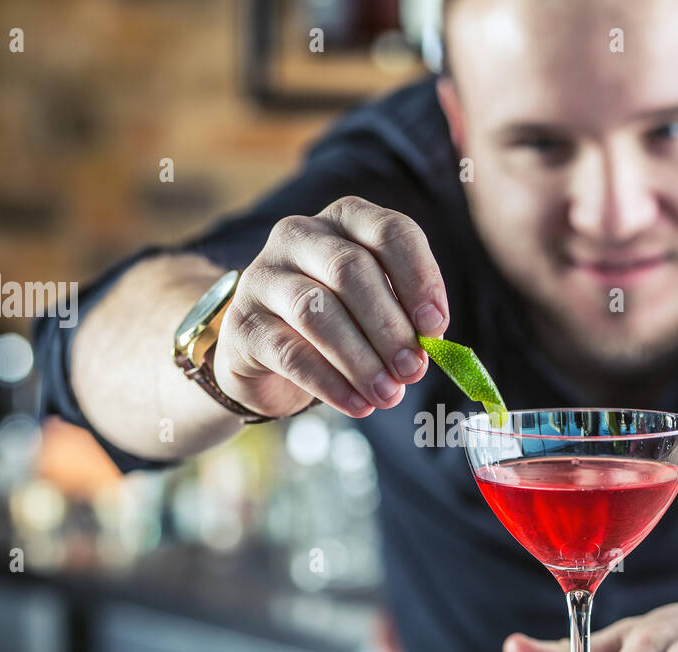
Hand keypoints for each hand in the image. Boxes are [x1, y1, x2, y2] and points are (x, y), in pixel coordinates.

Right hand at [212, 195, 449, 418]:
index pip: (389, 231)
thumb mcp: (375, 311)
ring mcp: (263, 275)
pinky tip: (358, 404)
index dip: (419, 278)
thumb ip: (404, 321)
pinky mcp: (242, 323)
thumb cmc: (336, 324)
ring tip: (389, 394)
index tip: (435, 326)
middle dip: (389, 326)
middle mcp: (300, 235)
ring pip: (316, 310)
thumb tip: (428, 349)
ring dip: (361, 359)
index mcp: (345, 221)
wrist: (266, 354)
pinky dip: (330, 383)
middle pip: (350, 270)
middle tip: (413, 369)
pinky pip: (289, 352)